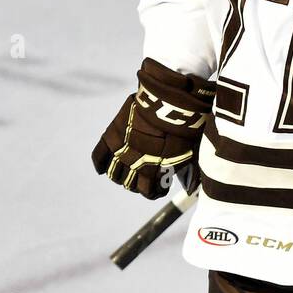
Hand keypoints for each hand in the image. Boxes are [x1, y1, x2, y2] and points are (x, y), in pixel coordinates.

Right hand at [92, 59, 214, 198]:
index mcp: (155, 171)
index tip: (159, 187)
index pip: (148, 192)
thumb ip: (189, 172)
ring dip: (121, 175)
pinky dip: (100, 164)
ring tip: (127, 170)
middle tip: (144, 176)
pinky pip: (99, 155)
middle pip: (130, 184)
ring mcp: (122, 150)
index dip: (154, 192)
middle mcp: (135, 164)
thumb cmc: (185, 126)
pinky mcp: (112, 135)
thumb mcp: (190, 152)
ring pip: (115, 174)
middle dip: (138, 183)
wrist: (171, 101)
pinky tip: (102, 168)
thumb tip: (193, 188)